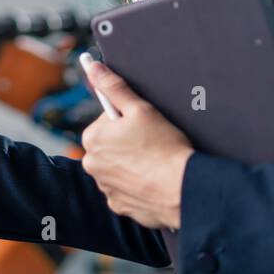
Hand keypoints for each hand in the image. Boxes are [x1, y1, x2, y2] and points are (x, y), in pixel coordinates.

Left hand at [79, 58, 194, 230]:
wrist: (182, 189)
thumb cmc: (163, 146)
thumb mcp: (140, 109)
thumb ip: (114, 87)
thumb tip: (93, 68)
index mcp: (92, 138)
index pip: (106, 122)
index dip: (127, 121)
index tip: (144, 127)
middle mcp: (91, 164)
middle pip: (110, 146)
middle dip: (127, 144)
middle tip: (152, 145)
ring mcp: (105, 187)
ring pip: (117, 168)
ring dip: (131, 165)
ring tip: (154, 164)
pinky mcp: (119, 205)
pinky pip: (125, 190)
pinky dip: (137, 185)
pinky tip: (152, 181)